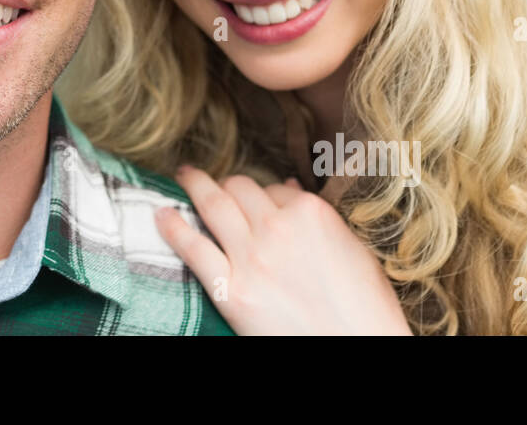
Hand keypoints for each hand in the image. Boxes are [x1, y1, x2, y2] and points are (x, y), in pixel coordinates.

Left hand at [156, 165, 411, 334]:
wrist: (358, 350)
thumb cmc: (366, 308)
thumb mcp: (353, 250)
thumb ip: (319, 220)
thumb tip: (287, 190)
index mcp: (311, 213)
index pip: (275, 189)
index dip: (266, 197)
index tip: (260, 205)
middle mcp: (277, 227)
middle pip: (239, 188)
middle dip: (228, 184)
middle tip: (213, 182)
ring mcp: (251, 258)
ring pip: (213, 205)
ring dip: (194, 185)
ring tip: (183, 176)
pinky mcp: (231, 290)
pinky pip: (193, 247)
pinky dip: (173, 227)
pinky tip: (161, 213)